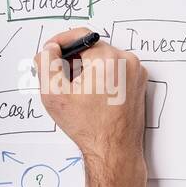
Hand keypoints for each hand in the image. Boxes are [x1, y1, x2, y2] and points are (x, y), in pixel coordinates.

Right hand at [36, 28, 147, 186]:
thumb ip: (47, 64)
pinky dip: (101, 76)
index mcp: (108, 59)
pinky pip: (115, 70)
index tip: (50, 53)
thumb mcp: (54, 94)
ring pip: (103, 59)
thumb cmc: (88, 127)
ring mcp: (136, 72)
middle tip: (59, 78)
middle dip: (72, 59)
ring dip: (86, 68)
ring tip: (77, 91)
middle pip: (91, 48)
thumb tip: (49, 50)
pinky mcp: (139, 82)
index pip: (80, 35)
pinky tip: (92, 95)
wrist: (113, 151)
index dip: (60, 42)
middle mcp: (127, 61)